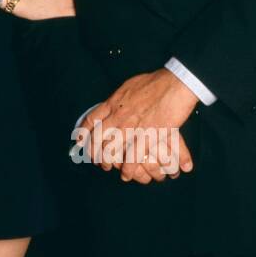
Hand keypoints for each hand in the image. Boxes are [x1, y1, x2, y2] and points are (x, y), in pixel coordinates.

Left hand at [78, 69, 197, 182]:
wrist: (175, 84)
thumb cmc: (155, 82)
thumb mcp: (129, 86)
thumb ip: (120, 98)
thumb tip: (115, 103)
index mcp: (113, 103)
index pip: (91, 120)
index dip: (84, 133)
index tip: (80, 141)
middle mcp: (119, 117)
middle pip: (98, 138)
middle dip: (94, 152)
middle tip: (96, 159)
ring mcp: (132, 128)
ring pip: (111, 150)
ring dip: (108, 162)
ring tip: (109, 168)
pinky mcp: (148, 137)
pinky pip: (133, 158)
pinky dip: (128, 169)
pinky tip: (127, 174)